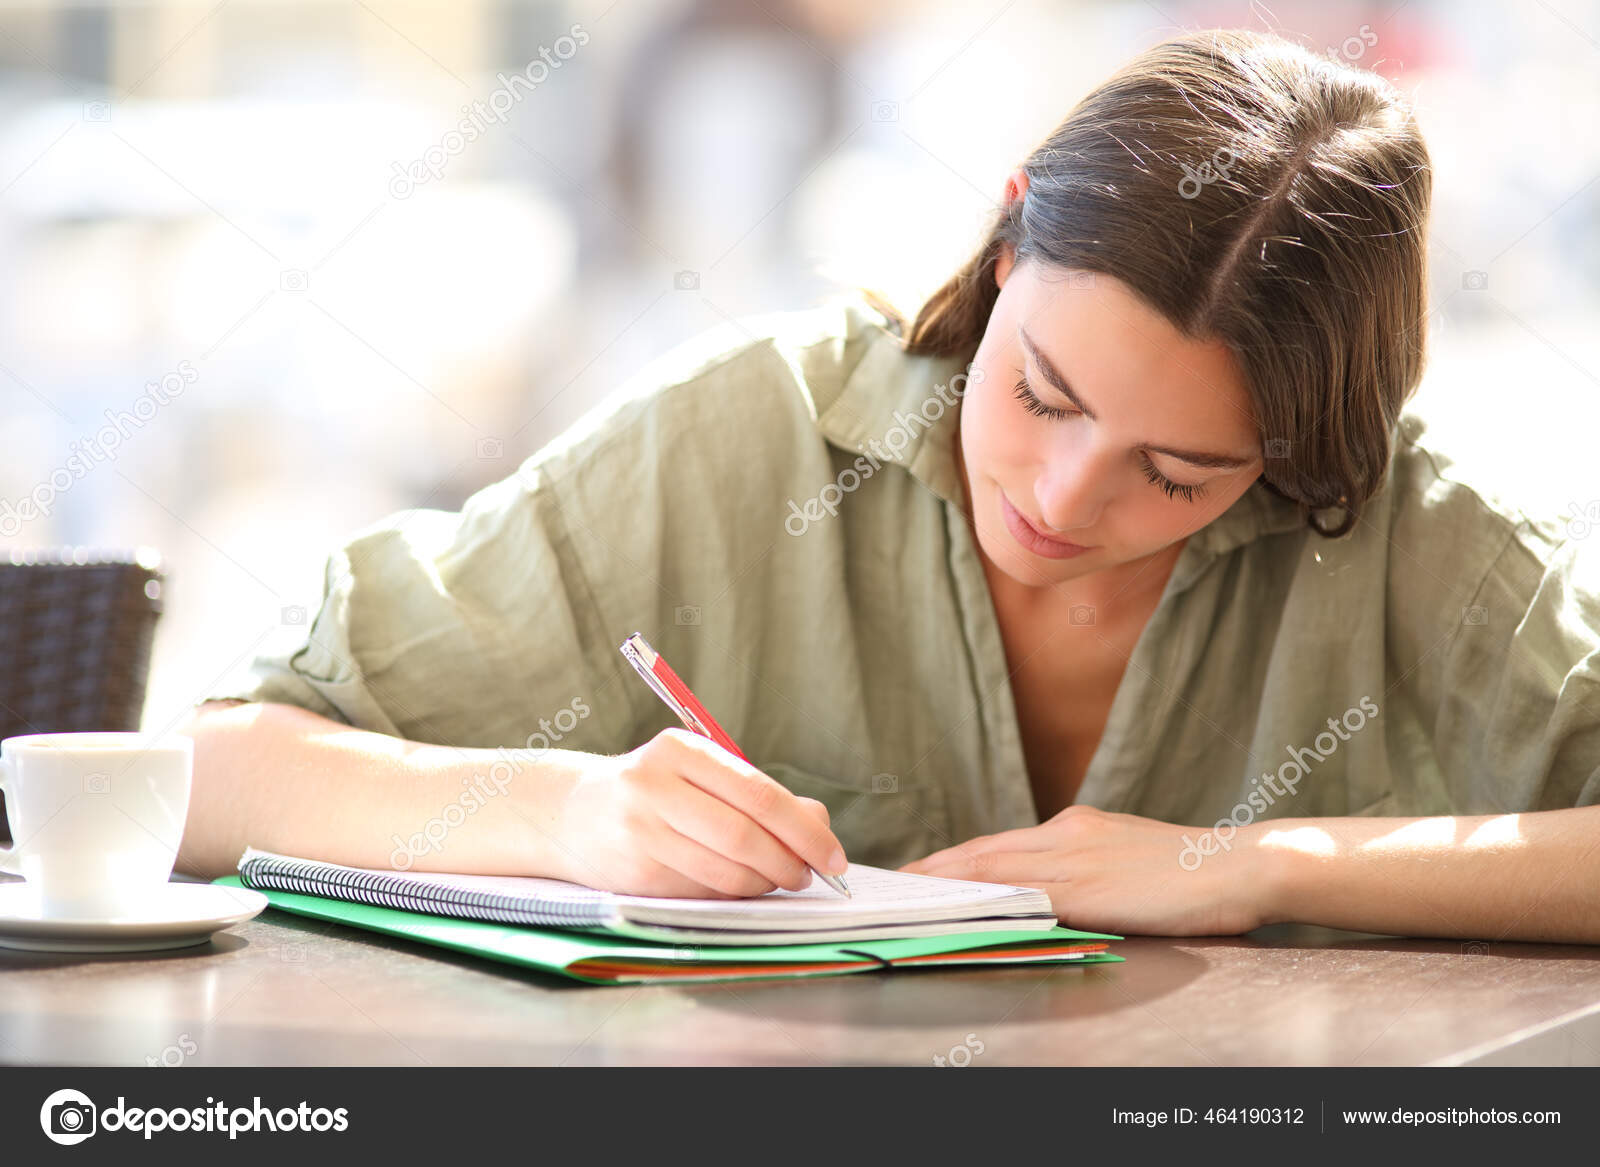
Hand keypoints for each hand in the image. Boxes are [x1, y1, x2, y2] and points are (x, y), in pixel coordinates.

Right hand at [552, 729, 846, 898]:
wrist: (572, 813)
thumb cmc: (655, 790)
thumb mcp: (702, 774)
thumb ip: (760, 794)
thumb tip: (820, 822)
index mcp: (680, 750)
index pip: (759, 794)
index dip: (805, 830)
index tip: (834, 855)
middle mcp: (655, 787)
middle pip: (744, 835)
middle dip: (790, 862)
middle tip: (811, 874)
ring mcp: (641, 832)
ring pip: (725, 870)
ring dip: (765, 883)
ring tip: (781, 878)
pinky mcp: (635, 873)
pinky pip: (702, 891)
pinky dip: (734, 894)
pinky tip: (743, 886)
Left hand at [897, 805, 1277, 935]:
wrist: (1242, 865)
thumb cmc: (1193, 874)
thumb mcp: (1127, 862)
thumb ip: (1085, 874)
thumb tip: (1046, 895)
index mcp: (1076, 828)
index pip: (999, 844)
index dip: (955, 859)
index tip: (919, 870)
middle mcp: (1067, 834)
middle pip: (984, 851)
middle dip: (935, 867)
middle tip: (892, 881)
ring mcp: (1076, 857)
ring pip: (994, 866)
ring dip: (946, 879)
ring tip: (907, 893)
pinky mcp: (1089, 884)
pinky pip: (1023, 891)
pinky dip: (986, 896)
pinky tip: (960, 906)